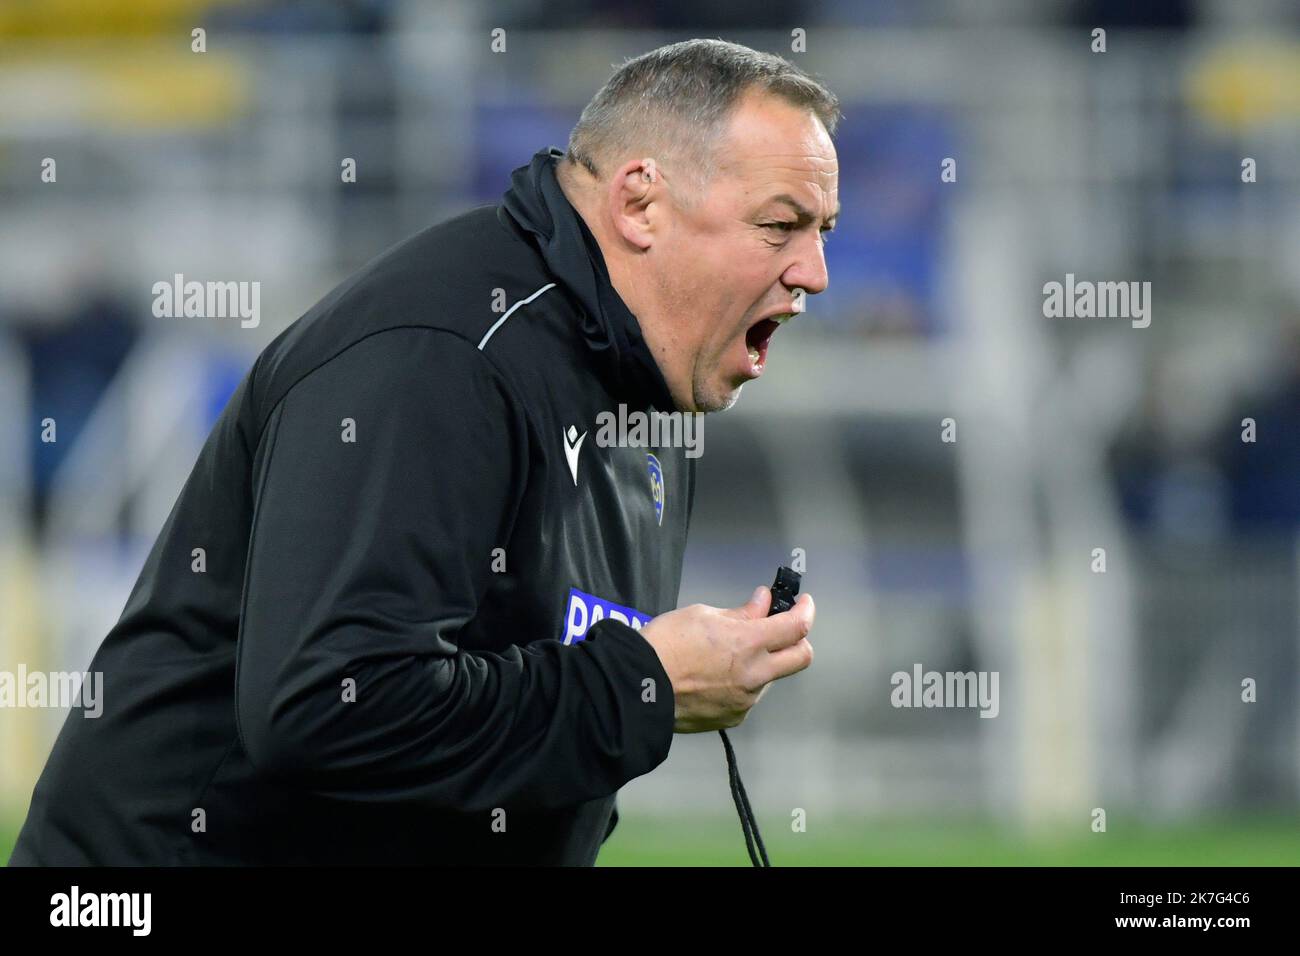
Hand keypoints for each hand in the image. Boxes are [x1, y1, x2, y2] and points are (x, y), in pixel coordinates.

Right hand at [640, 585, 814, 732]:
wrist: (638, 687)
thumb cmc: (665, 645)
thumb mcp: (702, 615)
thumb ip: (740, 613)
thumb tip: (762, 603)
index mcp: (749, 643)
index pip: (796, 627)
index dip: (805, 611)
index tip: (803, 604)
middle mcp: (755, 675)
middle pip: (801, 658)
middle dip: (798, 640)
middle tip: (782, 629)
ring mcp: (746, 700)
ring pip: (771, 677)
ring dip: (764, 662)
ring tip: (730, 654)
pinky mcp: (733, 718)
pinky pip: (749, 697)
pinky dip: (743, 683)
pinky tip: (717, 677)